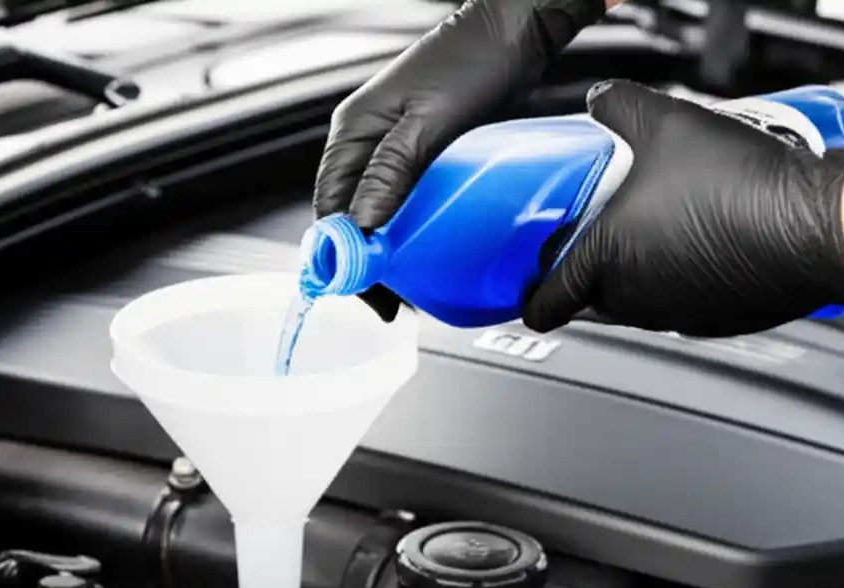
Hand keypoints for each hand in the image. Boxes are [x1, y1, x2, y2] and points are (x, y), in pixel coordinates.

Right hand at [314, 0, 609, 320]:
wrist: (513, 32)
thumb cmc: (474, 62)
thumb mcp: (430, 123)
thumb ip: (392, 173)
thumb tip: (364, 226)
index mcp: (353, 132)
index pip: (330, 208)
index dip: (341, 255)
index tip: (367, 290)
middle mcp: (365, 140)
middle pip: (347, 214)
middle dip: (363, 259)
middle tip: (393, 298)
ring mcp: (391, 146)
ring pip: (374, 210)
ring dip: (386, 248)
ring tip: (411, 281)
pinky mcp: (419, 150)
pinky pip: (402, 199)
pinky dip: (408, 228)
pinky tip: (428, 247)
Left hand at [524, 80, 843, 337]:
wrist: (816, 226)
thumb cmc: (737, 186)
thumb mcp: (664, 122)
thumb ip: (620, 108)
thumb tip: (602, 99)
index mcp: (607, 263)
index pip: (548, 303)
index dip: (531, 298)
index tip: (527, 291)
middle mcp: (638, 299)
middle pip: (593, 299)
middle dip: (590, 273)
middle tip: (600, 234)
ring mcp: (680, 315)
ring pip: (641, 301)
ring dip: (641, 274)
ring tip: (658, 228)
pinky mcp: (720, 320)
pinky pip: (686, 302)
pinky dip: (685, 279)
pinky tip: (704, 240)